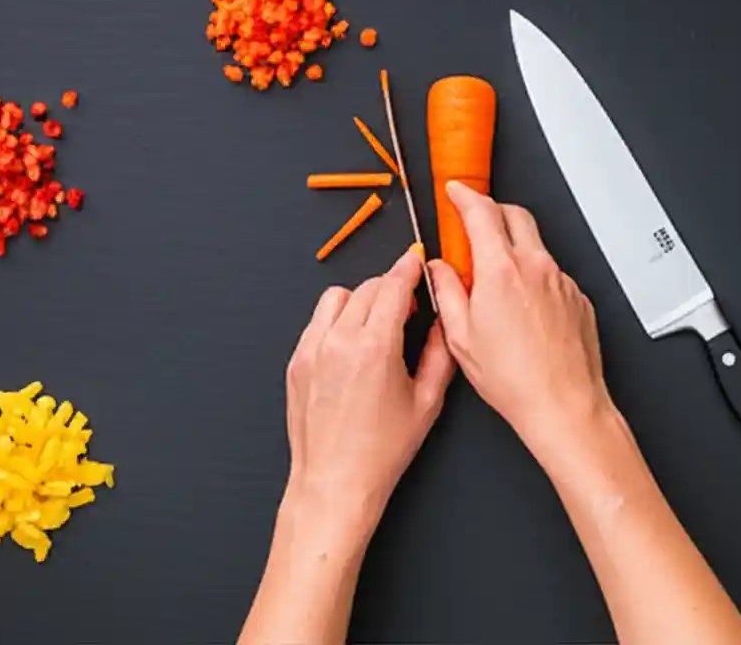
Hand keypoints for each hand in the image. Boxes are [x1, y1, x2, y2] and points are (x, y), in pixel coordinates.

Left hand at [283, 248, 455, 532]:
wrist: (334, 482)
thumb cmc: (381, 452)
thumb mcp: (426, 402)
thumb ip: (439, 354)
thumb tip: (443, 324)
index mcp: (374, 347)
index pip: (393, 286)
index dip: (409, 267)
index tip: (416, 259)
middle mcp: (338, 341)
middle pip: (367, 287)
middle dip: (390, 288)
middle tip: (408, 308)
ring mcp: (312, 350)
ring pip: (337, 298)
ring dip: (360, 301)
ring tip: (377, 326)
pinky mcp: (297, 362)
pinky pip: (317, 323)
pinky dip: (337, 322)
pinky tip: (353, 345)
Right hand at [429, 181, 611, 448]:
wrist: (564, 404)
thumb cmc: (514, 380)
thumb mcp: (461, 337)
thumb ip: (447, 293)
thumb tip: (438, 270)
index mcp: (501, 272)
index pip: (481, 213)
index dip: (465, 196)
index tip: (456, 192)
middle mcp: (536, 267)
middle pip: (515, 215)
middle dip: (492, 211)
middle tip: (474, 224)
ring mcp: (562, 280)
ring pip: (536, 245)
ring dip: (514, 248)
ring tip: (497, 281)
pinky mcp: (578, 297)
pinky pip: (553, 273)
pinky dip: (534, 277)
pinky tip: (524, 309)